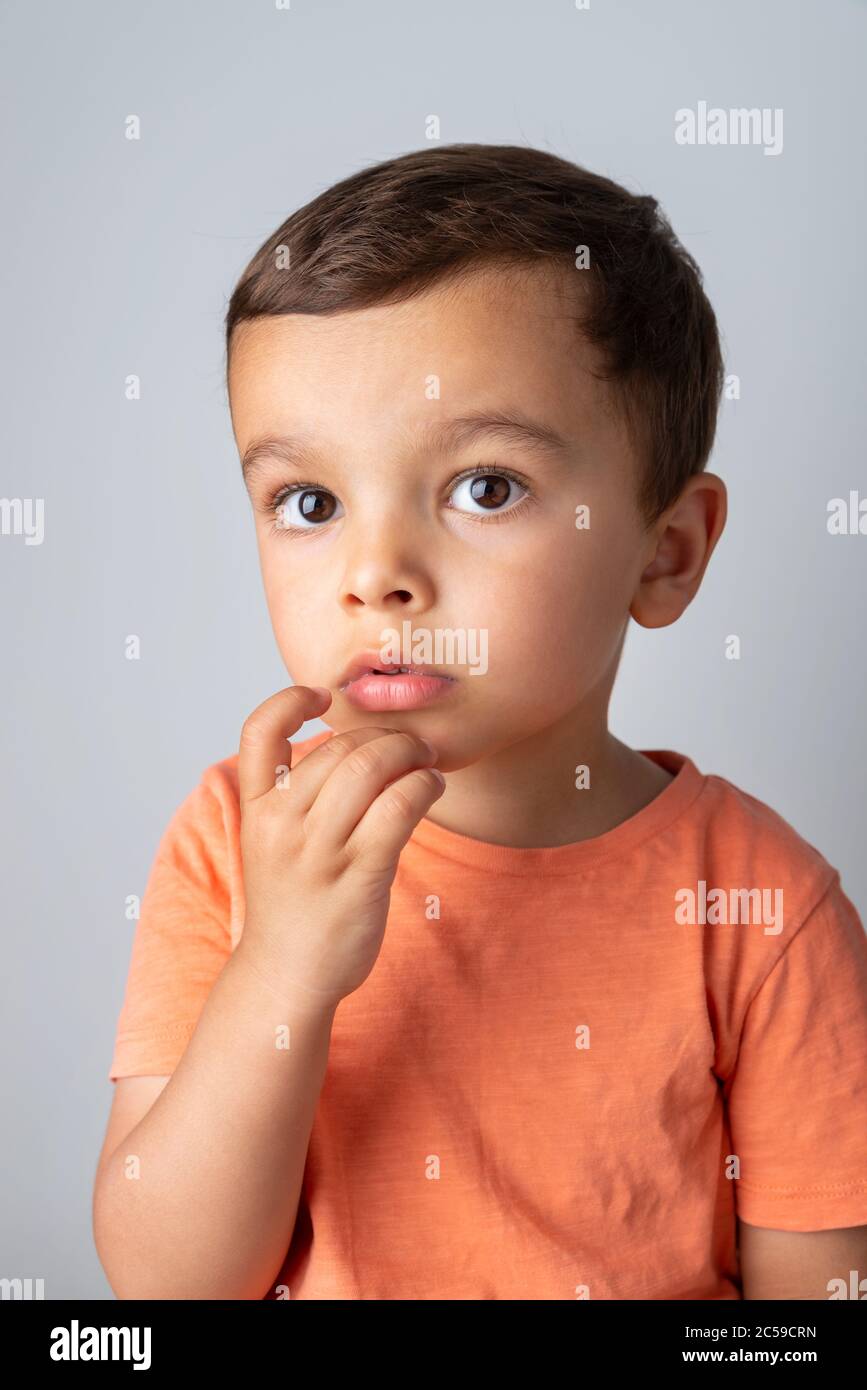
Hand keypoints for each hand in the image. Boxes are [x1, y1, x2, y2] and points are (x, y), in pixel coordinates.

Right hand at [235, 685, 444, 1008]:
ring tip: (425, 763)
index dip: (291, 700)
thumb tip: (353, 743)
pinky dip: (424, 785)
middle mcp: (282, 824)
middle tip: (410, 745)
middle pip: (339, 747)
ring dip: (410, 754)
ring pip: (371, 768)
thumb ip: (298, 795)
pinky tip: (431, 788)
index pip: (259, 731)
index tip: (324, 698)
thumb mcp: (272, 842)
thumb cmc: (291, 903)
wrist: (286, 976)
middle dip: (385, 736)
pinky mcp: (358, 875)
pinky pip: (399, 807)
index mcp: (257, 809)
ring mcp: (319, 851)